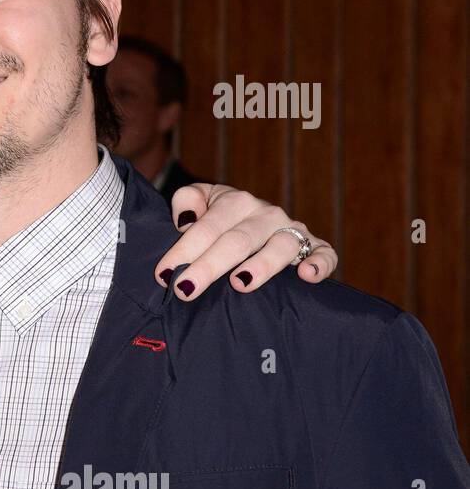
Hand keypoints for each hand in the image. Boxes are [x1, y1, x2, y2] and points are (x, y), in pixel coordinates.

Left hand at [154, 183, 337, 299]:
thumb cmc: (221, 216)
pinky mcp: (315, 246)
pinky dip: (319, 264)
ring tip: (240, 283)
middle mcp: (266, 214)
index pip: (207, 227)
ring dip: (262, 265)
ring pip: (281, 246)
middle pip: (238, 241)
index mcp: (236, 202)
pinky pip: (324, 254)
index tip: (164, 273)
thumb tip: (184, 220)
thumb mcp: (202, 200)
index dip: (184, 249)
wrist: (258, 218)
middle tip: (186, 288)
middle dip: (210, 265)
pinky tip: (305, 276)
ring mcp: (292, 230)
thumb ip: (188, 200)